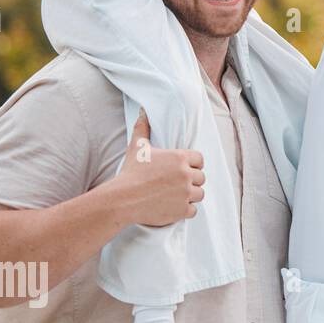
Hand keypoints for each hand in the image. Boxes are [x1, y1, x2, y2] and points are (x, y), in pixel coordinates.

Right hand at [113, 110, 204, 226]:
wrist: (122, 199)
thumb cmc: (130, 172)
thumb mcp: (137, 147)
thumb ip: (143, 128)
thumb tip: (143, 111)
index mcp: (180, 158)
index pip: (200, 159)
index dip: (192, 164)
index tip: (182, 169)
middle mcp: (186, 175)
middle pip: (201, 177)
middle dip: (191, 180)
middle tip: (176, 184)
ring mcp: (186, 193)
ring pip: (199, 194)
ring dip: (190, 195)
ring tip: (175, 195)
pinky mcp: (182, 210)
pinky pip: (193, 210)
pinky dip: (185, 210)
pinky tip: (173, 206)